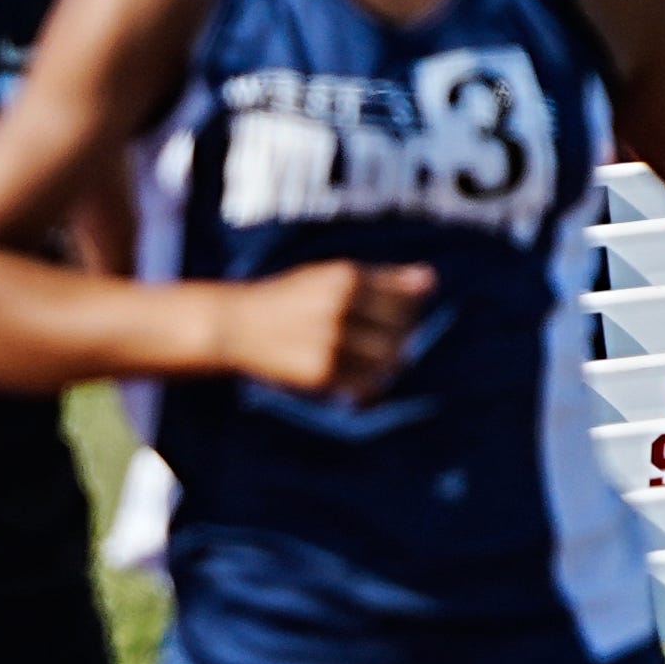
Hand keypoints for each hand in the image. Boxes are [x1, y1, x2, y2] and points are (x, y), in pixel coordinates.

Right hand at [225, 259, 435, 402]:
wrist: (233, 325)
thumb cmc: (288, 298)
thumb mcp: (328, 276)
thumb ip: (379, 278)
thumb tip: (430, 280)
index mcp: (345, 277)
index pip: (407, 297)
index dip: (407, 310)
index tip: (390, 315)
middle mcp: (340, 306)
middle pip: (403, 329)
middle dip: (399, 338)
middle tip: (376, 341)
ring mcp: (331, 340)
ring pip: (391, 358)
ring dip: (387, 363)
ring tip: (366, 361)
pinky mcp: (320, 372)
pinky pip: (368, 385)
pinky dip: (370, 387)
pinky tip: (356, 382)